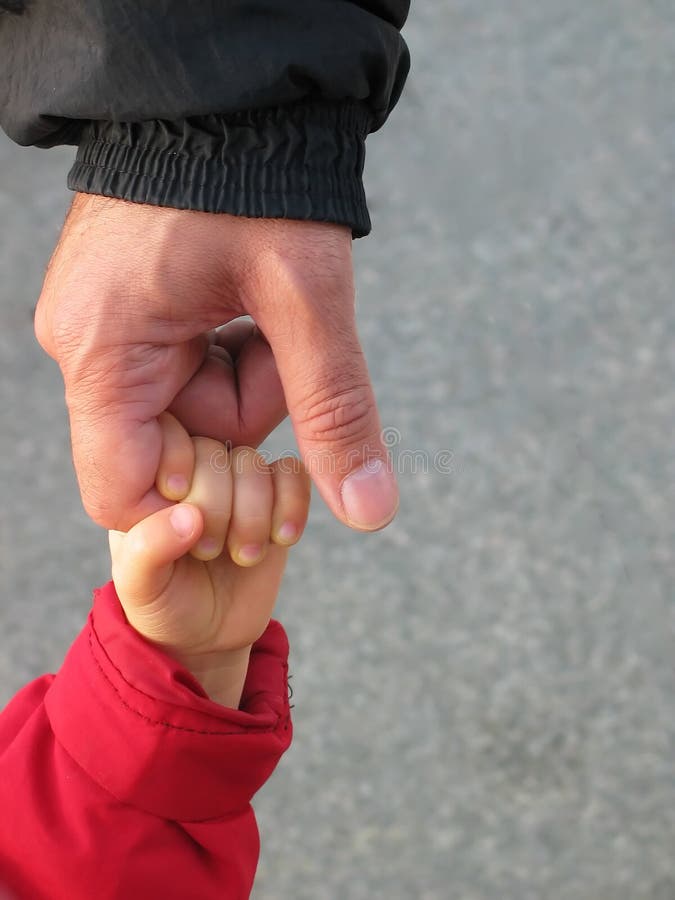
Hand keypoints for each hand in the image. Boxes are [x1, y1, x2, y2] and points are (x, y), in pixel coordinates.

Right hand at [35, 194, 397, 532]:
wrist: (233, 100)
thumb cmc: (261, 181)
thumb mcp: (306, 298)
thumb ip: (336, 408)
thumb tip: (373, 509)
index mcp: (103, 353)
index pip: (121, 495)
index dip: (193, 508)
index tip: (261, 471)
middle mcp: (86, 348)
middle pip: (176, 449)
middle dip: (248, 413)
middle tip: (272, 337)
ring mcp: (105, 329)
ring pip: (194, 410)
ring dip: (251, 377)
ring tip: (260, 305)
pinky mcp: (130, 314)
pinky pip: (189, 372)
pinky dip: (234, 352)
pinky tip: (246, 300)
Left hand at [109, 418, 310, 708]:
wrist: (206, 634)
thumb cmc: (163, 602)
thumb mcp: (139, 585)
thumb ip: (149, 550)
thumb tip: (190, 516)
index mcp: (153, 477)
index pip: (173, 442)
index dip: (185, 478)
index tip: (183, 524)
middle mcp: (196, 469)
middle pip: (218, 453)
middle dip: (220, 507)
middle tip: (211, 553)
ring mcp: (238, 481)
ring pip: (255, 464)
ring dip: (255, 513)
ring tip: (245, 557)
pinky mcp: (277, 498)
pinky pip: (294, 476)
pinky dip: (292, 505)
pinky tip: (282, 540)